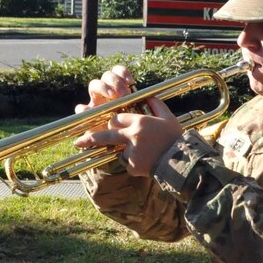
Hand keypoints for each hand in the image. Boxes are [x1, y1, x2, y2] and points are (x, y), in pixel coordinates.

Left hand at [73, 65, 187, 176]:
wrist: (184, 162)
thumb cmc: (177, 139)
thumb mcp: (169, 118)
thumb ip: (156, 104)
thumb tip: (148, 95)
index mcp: (140, 122)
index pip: (116, 119)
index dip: (116, 122)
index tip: (115, 125)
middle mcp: (132, 136)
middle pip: (106, 134)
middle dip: (90, 138)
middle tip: (78, 142)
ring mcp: (132, 153)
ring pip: (119, 151)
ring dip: (125, 152)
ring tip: (143, 154)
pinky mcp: (133, 167)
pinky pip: (127, 164)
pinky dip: (133, 164)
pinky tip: (146, 163)